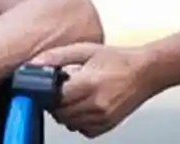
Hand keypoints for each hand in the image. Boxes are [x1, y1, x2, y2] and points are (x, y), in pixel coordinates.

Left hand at [31, 42, 159, 137]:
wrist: (145, 72)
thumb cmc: (117, 59)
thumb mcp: (85, 50)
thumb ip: (57, 56)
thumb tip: (34, 65)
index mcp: (89, 83)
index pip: (55, 98)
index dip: (47, 93)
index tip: (48, 86)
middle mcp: (96, 104)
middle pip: (60, 113)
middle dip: (55, 103)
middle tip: (61, 90)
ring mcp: (103, 117)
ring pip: (70, 123)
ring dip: (66, 112)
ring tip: (74, 96)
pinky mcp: (107, 125)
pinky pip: (83, 130)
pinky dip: (79, 121)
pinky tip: (84, 105)